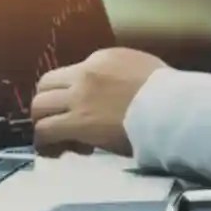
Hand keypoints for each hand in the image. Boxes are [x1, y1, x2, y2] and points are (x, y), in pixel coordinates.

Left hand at [31, 48, 168, 157]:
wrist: (171, 107)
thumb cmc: (168, 93)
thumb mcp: (142, 70)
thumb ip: (122, 77)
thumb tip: (119, 93)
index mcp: (103, 59)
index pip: (72, 73)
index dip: (72, 94)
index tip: (84, 111)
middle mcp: (85, 74)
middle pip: (46, 84)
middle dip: (48, 105)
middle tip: (59, 123)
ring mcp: (78, 97)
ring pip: (39, 107)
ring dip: (44, 123)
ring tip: (55, 141)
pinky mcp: (77, 121)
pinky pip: (46, 131)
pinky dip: (46, 142)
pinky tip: (57, 151)